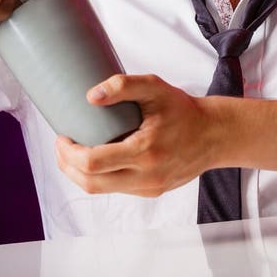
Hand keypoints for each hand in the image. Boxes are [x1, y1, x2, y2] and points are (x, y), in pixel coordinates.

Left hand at [55, 75, 223, 196]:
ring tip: (72, 151)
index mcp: (145, 151)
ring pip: (101, 189)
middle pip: (91, 183)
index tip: (63, 136)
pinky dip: (99, 176)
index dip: (69, 153)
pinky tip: (96, 158)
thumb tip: (91, 96)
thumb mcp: (155, 87)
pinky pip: (116, 188)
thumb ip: (122, 85)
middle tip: (61, 145)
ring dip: (80, 173)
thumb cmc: (183, 109)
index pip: (93, 163)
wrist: (214, 134)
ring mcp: (149, 187)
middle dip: (67, 166)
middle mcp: (146, 176)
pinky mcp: (152, 191)